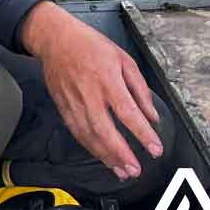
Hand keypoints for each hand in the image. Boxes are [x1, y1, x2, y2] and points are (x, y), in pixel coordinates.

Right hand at [20, 1, 161, 178]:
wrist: (54, 38)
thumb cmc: (90, 45)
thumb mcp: (123, 59)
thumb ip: (139, 89)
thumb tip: (151, 116)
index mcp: (107, 79)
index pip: (127, 112)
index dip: (142, 133)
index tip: (155, 149)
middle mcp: (89, 93)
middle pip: (105, 129)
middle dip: (121, 153)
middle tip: (136, 169)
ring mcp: (72, 100)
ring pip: (88, 134)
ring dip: (106, 156)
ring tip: (121, 171)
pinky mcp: (62, 105)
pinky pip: (76, 130)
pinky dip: (89, 146)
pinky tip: (101, 156)